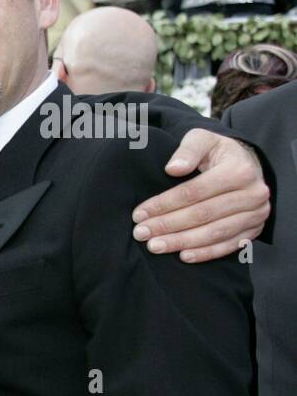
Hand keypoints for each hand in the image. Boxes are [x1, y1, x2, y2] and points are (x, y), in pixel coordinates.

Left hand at [132, 130, 269, 261]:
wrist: (246, 163)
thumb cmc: (217, 152)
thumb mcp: (202, 139)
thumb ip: (187, 150)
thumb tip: (173, 169)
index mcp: (239, 170)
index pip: (194, 192)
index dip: (164, 204)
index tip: (139, 214)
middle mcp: (253, 193)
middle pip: (203, 214)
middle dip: (168, 226)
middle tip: (141, 234)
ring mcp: (256, 214)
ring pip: (215, 233)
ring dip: (182, 242)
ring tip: (155, 246)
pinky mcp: (255, 229)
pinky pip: (229, 245)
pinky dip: (206, 253)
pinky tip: (183, 256)